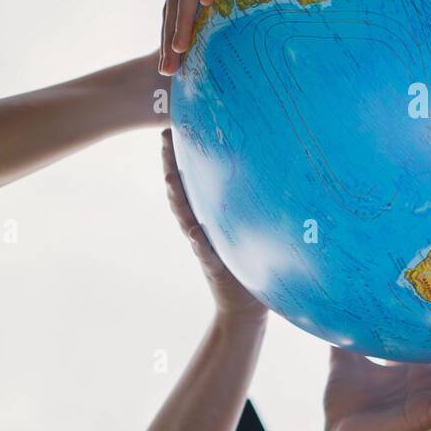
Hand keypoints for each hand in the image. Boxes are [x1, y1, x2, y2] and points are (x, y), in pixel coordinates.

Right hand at [160, 129, 266, 321]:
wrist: (245, 303)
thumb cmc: (250, 259)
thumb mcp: (249, 224)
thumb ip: (249, 199)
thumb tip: (266, 163)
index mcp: (209, 214)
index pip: (192, 178)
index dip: (182, 154)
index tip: (173, 127)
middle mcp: (201, 226)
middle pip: (182, 191)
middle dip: (171, 164)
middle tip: (163, 137)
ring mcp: (205, 246)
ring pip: (187, 218)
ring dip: (178, 199)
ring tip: (169, 178)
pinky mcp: (215, 267)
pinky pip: (206, 253)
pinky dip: (200, 243)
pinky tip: (196, 233)